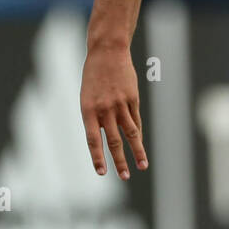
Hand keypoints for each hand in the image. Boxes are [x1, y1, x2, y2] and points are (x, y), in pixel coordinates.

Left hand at [80, 43, 146, 180]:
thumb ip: (95, 118)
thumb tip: (106, 139)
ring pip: (130, 133)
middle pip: (113, 141)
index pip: (93, 140)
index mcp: (88, 110)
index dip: (97, 158)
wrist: (107, 52)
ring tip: (142, 167)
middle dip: (119, 161)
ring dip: (136, 152)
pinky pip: (136, 121)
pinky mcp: (132, 99)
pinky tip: (140, 147)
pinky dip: (138, 136)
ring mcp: (120, 104)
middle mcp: (104, 110)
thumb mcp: (87, 97)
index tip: (102, 173)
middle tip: (124, 177)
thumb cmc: (93, 77)